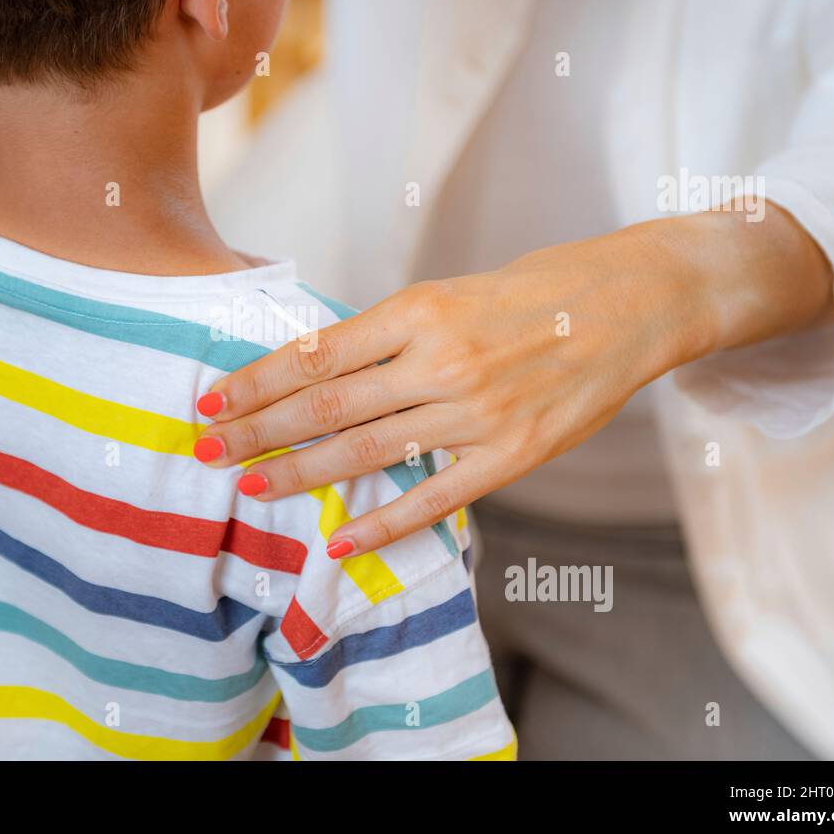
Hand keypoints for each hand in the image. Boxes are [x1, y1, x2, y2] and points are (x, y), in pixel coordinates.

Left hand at [195, 206, 833, 555]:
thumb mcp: (448, 293)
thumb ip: (386, 335)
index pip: (314, 354)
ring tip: (249, 486)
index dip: (255, 381)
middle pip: (325, 405)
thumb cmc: (530, 292)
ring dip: (299, 473)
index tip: (210, 399)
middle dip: (256, 430)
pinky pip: (431, 498)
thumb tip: (313, 372)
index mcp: (418, 311)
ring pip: (366, 453)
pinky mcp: (510, 457)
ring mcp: (475, 414)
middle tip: (205, 449)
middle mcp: (440, 362)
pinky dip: (381, 524)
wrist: (628, 304)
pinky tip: (338, 541)